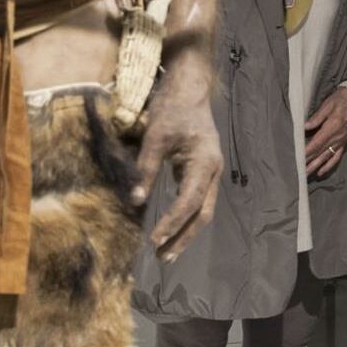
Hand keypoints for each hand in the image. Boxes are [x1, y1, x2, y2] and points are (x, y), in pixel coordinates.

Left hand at [132, 75, 223, 261]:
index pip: (189, 202)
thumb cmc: (173, 109)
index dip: (172, 223)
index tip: (154, 239)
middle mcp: (212, 171)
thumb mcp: (155, 137)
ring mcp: (209, 172)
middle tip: (164, 257)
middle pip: (203, 213)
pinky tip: (172, 228)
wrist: (189, 88)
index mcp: (204, 163)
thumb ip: (146, 169)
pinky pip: (197, 200)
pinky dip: (185, 217)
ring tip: (168, 251)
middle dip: (184, 237)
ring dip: (186, 231)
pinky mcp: (201, 170)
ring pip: (203, 209)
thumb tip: (135, 200)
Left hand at [303, 85, 346, 176]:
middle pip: (319, 153)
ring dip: (316, 166)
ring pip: (326, 157)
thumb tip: (305, 127)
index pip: (316, 144)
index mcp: (331, 128)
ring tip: (306, 174)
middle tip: (297, 170)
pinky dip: (329, 166)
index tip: (297, 158)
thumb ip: (316, 117)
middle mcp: (337, 137)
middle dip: (308, 162)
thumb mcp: (327, 105)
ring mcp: (341, 141)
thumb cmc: (342, 100)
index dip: (306, 152)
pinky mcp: (345, 142)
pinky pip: (336, 157)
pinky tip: (321, 171)